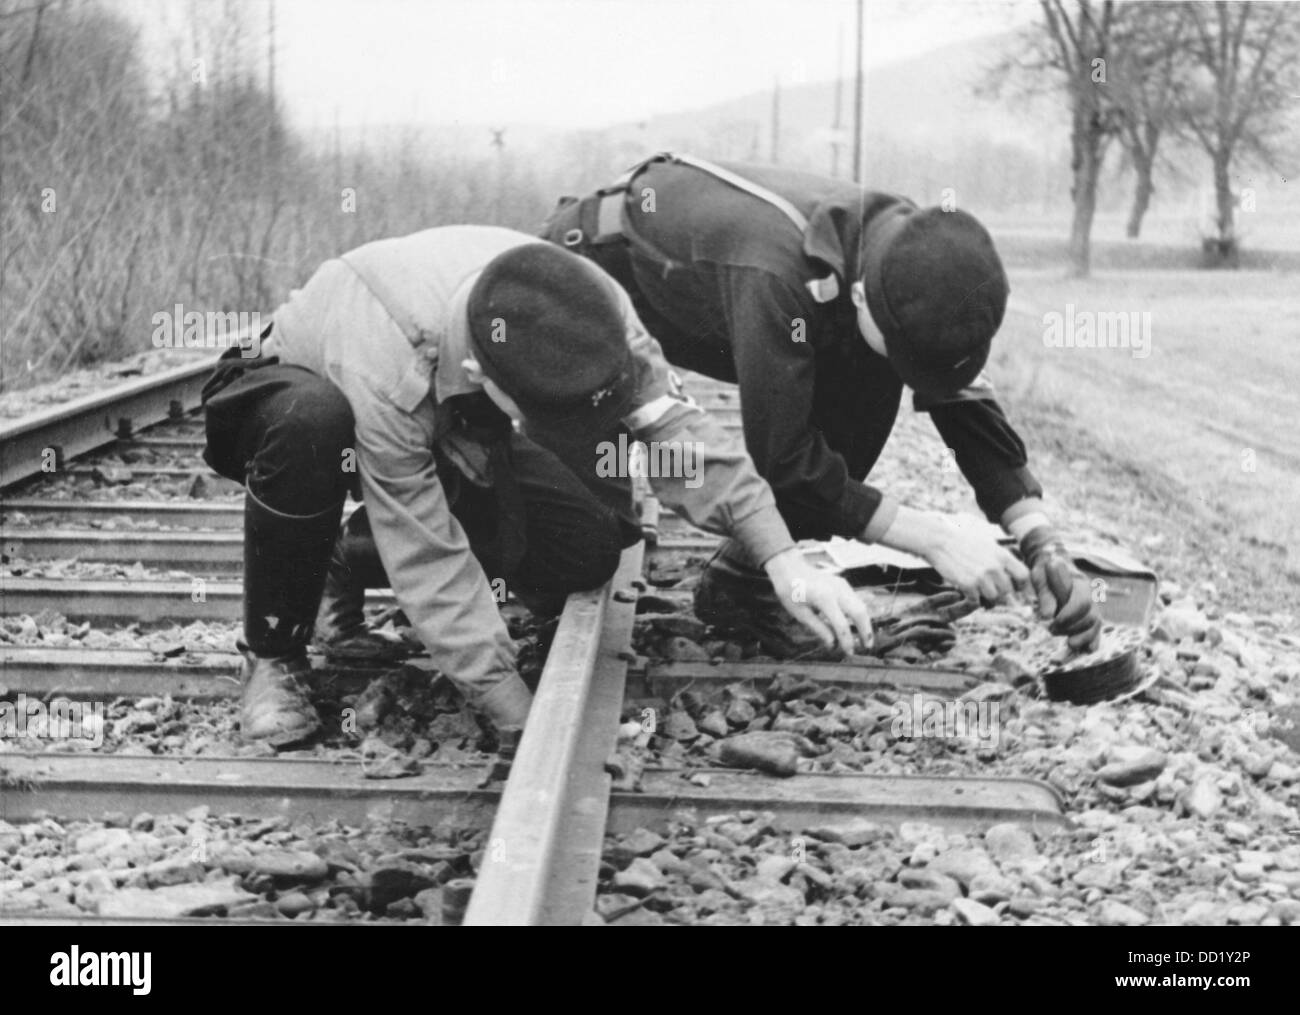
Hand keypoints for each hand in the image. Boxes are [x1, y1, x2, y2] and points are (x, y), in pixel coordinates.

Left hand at [763, 549, 873, 654]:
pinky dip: (859, 614)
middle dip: (866, 631)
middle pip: (860, 612)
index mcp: (824, 598)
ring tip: (865, 639)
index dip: (847, 640)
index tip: (849, 653)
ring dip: (865, 622)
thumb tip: (832, 644)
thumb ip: (819, 628)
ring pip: (861, 605)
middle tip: (867, 647)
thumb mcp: (800, 613)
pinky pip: (855, 600)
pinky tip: (857, 625)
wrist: (789, 567)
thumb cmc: (790, 591)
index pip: (841, 624)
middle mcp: (837, 590)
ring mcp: (842, 585)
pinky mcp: (843, 584)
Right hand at [923, 515, 1028, 604]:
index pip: (1024, 576)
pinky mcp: (968, 585)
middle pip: (1008, 591)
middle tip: (989, 591)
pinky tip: (966, 593)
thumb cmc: (963, 542)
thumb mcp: (988, 545)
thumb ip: (1002, 559)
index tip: (1015, 589)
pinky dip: (971, 601)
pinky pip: (976, 602)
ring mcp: (982, 577)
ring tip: (977, 591)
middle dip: (1000, 593)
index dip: (1021, 586)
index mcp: (1002, 555)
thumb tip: (1014, 574)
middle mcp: (995, 567)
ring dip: (985, 598)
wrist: (940, 541)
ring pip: (994, 598)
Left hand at [1020, 526, 1102, 651]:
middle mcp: (1090, 597)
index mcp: (1080, 584)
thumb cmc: (1044, 572)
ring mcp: (1091, 608)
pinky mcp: (1089, 619)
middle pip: (1090, 617)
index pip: (1082, 603)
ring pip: (1095, 626)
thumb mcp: (1040, 578)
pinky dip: (1092, 642)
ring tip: (1068, 644)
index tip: (1052, 622)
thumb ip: (1045, 595)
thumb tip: (1047, 616)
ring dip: (1083, 638)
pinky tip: (1086, 650)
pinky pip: (1095, 632)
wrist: (1050, 566)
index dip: (1068, 615)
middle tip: (1051, 629)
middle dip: (1072, 627)